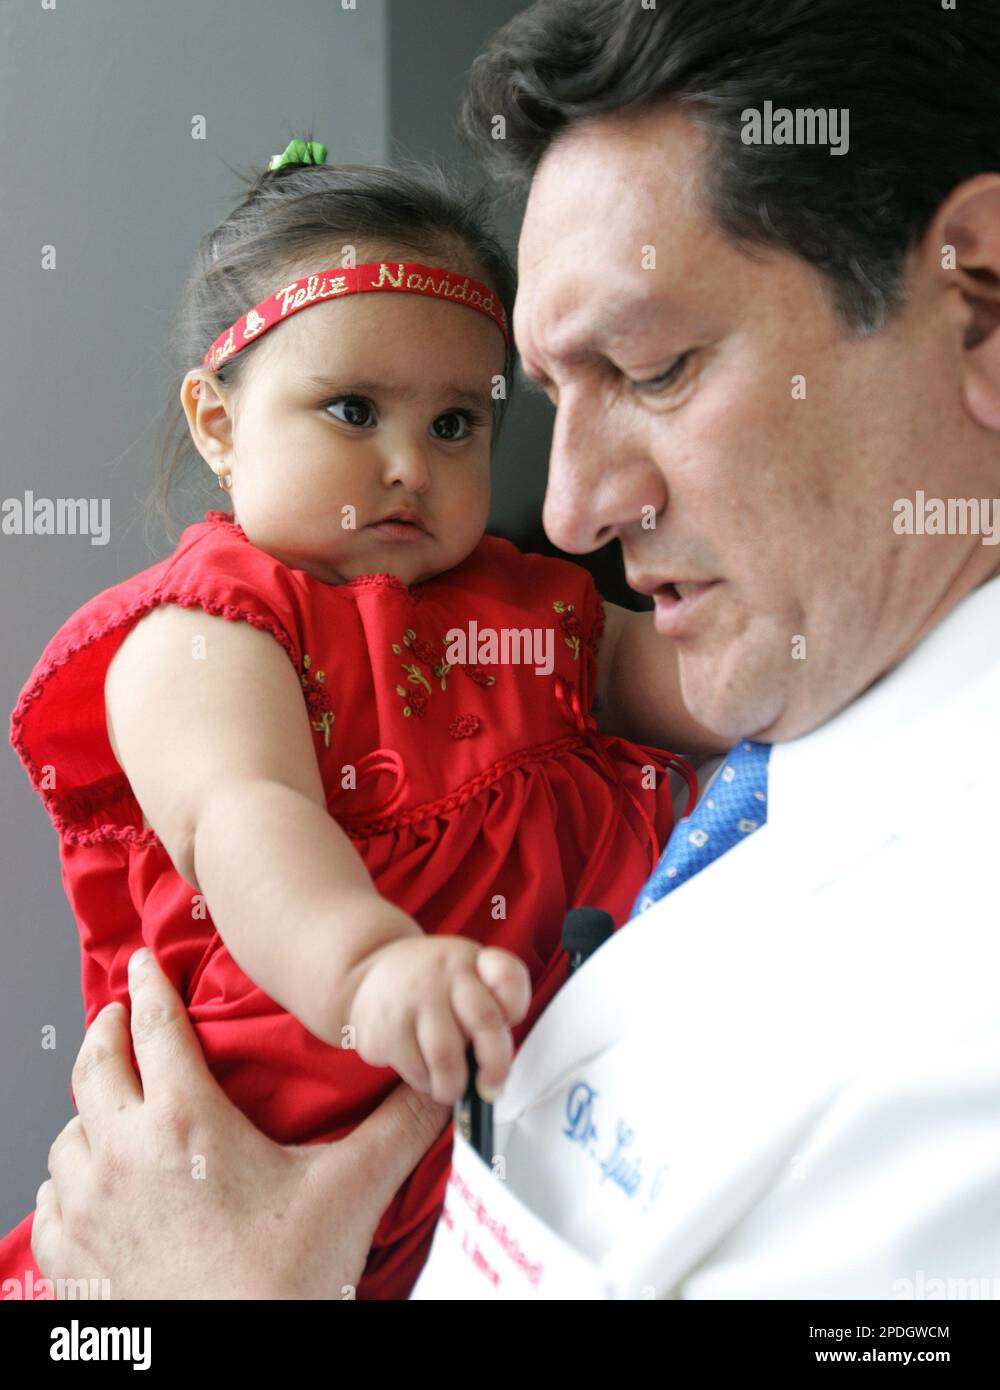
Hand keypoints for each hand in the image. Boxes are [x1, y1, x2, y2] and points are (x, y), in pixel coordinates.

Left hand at [32, 948, 449, 1298]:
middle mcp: (123, 1155)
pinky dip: (67, 1177)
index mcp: (185, 1123)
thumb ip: (397, 1127)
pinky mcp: (73, 1258)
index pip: (157, 1029)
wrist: (240, 1361)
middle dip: (107, 1031)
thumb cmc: (285, 1283)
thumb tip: (435, 1083)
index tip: (144, 963)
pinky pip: (51, 1199)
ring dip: (88, 1110)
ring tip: (109, 1104)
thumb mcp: (349, 1190)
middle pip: (96, 1067)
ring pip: (68, 1135)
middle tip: (118, 1015)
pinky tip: (87, 1180)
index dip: (150, 986)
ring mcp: (90, 1208)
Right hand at [349, 937, 531, 1104]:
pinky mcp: (385, 1027)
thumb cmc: (433, 987)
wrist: (372, 975)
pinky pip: (416, 1071)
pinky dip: (424, 1082)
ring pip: (447, 1059)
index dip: (516, 1005)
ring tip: (451, 1088)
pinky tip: (422, 1071)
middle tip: (490, 1088)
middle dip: (496, 1066)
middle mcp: (443, 973)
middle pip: (486, 1022)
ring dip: (454, 1085)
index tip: (510, 1024)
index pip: (508, 976)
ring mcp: (412, 998)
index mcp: (471, 961)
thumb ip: (493, 1007)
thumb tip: (497, 1072)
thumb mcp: (467, 975)